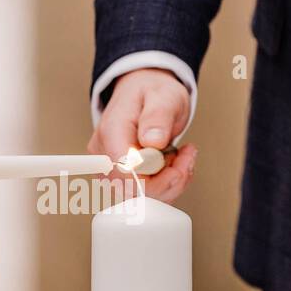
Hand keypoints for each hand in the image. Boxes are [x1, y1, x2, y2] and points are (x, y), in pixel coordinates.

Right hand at [87, 68, 197, 202]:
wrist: (143, 92)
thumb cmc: (152, 93)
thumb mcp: (164, 96)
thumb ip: (158, 116)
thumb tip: (152, 140)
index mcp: (111, 132)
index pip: (127, 173)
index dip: (157, 178)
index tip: (180, 160)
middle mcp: (103, 154)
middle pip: (133, 191)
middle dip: (169, 181)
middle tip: (187, 156)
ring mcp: (109, 168)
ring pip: (140, 198)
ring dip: (170, 183)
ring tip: (182, 157)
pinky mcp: (119, 177)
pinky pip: (143, 194)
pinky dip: (165, 185)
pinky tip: (174, 166)